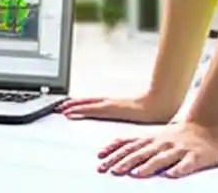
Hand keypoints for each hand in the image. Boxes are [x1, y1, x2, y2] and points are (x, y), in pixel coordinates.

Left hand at [57, 93, 177, 123]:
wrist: (159, 105)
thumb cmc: (150, 109)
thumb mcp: (135, 112)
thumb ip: (127, 113)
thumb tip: (125, 115)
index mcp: (113, 103)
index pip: (93, 103)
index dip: (80, 104)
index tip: (68, 106)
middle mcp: (109, 102)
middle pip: (86, 102)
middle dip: (72, 104)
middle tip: (58, 106)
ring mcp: (109, 104)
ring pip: (86, 105)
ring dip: (72, 107)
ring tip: (60, 109)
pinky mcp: (111, 108)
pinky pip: (91, 110)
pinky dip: (79, 111)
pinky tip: (70, 113)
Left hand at [96, 121, 217, 177]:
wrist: (205, 128)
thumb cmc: (172, 136)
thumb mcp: (149, 136)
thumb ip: (130, 142)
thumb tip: (105, 151)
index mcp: (150, 139)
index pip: (128, 146)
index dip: (114, 154)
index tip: (100, 162)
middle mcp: (161, 144)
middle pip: (140, 153)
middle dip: (125, 162)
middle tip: (112, 171)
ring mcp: (178, 150)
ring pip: (161, 159)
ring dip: (148, 166)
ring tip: (136, 174)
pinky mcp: (194, 157)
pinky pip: (186, 165)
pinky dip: (178, 170)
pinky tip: (170, 175)